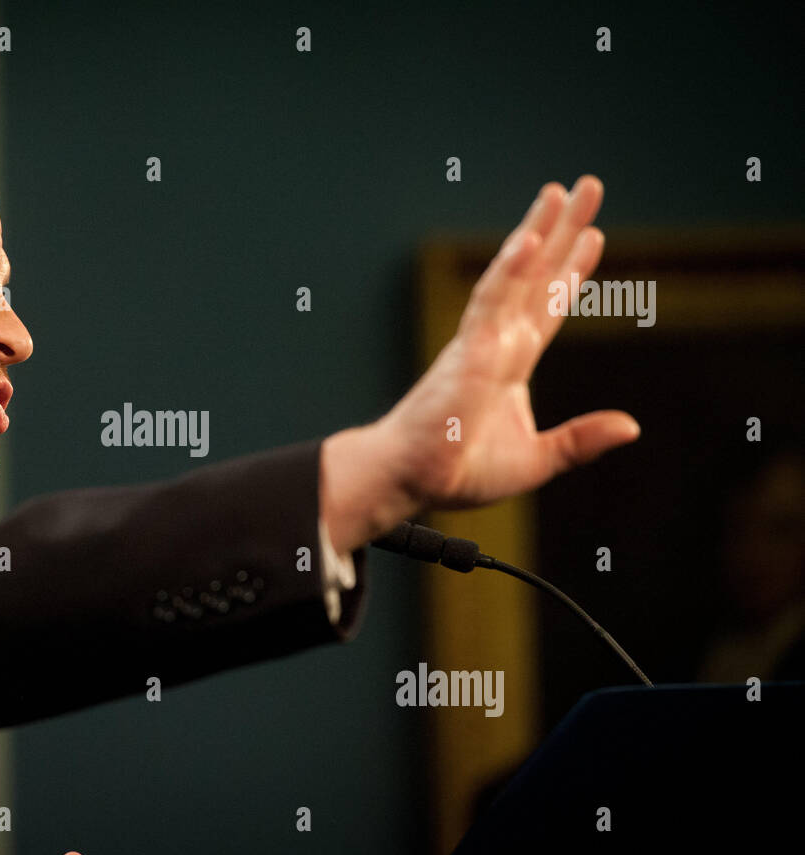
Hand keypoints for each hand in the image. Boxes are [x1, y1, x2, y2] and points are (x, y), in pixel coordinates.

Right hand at [321, 176, 640, 552]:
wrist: (409, 481)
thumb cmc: (456, 470)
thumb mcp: (538, 461)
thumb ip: (581, 440)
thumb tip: (632, 426)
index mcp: (510, 364)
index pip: (547, 307)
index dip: (571, 272)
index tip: (591, 236)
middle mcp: (497, 343)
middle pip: (538, 276)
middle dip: (563, 231)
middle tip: (586, 186)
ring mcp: (481, 342)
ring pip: (516, 276)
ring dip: (538, 230)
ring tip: (559, 191)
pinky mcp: (466, 352)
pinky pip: (490, 303)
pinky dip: (510, 269)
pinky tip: (529, 238)